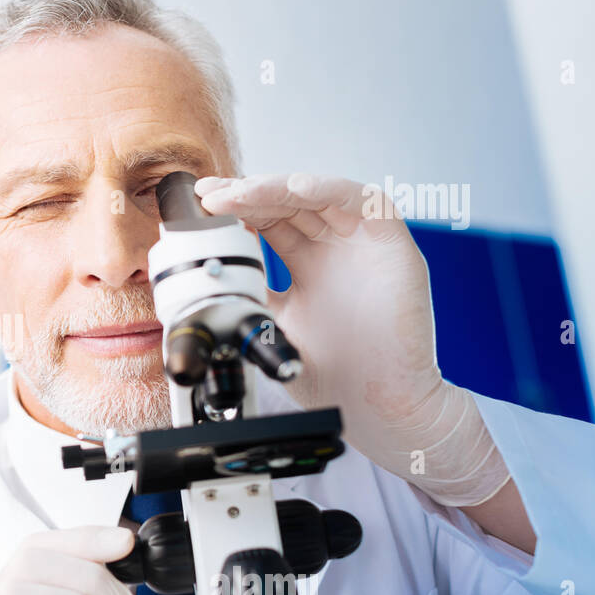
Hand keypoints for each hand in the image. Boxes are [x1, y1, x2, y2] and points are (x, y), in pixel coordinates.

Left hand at [196, 173, 509, 507]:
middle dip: (246, 193)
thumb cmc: (332, 373)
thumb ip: (248, 292)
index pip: (268, 220)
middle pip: (286, 202)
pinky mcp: (392, 243)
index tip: (202, 207)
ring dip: (274, 188)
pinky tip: (296, 188)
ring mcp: (362, 241)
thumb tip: (208, 271)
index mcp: (307, 263)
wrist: (374, 406)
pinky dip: (329, 188)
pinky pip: (365, 200)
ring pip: (316, 194)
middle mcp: (334, 246)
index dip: (237, 208)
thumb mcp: (270, 324)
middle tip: (210, 195)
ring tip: (237, 193)